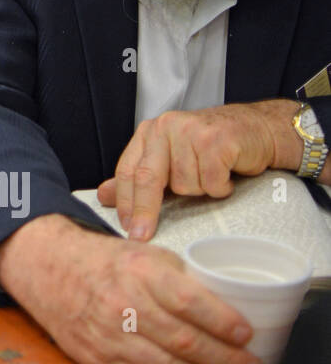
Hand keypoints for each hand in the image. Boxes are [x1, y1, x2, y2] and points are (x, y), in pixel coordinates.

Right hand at [0, 215, 260, 363]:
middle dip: (225, 358)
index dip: (222, 321)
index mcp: (138, 271)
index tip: (245, 333)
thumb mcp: (142, 254)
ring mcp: (108, 334)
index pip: (188, 301)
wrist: (48, 270)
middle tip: (251, 363)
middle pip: (184, 341)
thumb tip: (222, 304)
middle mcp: (122, 303)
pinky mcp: (97, 357)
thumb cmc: (101, 261)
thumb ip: (179, 277)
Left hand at [96, 100, 297, 240]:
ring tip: (211, 175)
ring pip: (185, 184)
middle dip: (145, 211)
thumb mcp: (170, 159)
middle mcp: (166, 127)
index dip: (125, 201)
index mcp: (149, 132)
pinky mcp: (216, 140)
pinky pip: (211, 182)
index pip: (128, 170)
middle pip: (148, 178)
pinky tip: (226, 174)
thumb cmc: (212, 147)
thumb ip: (138, 178)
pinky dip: (221, 187)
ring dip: (200, 190)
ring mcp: (190, 131)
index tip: (125, 227)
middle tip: (142, 236)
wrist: (258, 130)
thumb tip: (104, 195)